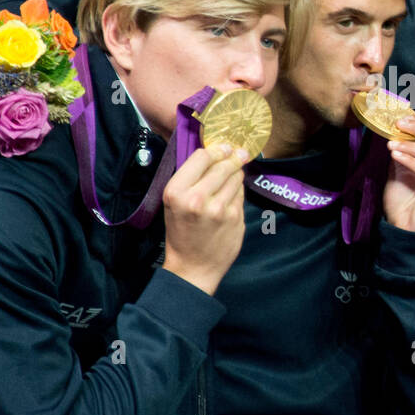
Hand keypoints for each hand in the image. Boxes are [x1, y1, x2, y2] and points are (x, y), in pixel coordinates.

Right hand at [161, 144, 249, 294]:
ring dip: (237, 173)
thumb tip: (214, 152)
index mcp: (176, 192)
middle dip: (232, 157)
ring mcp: (219, 209)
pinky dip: (238, 191)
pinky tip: (231, 196)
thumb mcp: (174, 203)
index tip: (224, 146)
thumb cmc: (182, 232)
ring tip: (233, 175)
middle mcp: (197, 199)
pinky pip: (241, 193)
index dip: (215, 149)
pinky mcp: (235, 217)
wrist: (193, 267)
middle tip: (237, 152)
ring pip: (236, 177)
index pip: (201, 157)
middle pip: (223, 164)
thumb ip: (190, 179)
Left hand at [382, 115, 414, 233]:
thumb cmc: (403, 200)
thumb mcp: (401, 167)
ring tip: (391, 143)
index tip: (400, 116)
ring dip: (410, 144)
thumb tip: (395, 127)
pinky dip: (410, 159)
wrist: (403, 228)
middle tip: (397, 123)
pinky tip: (395, 154)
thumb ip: (403, 149)